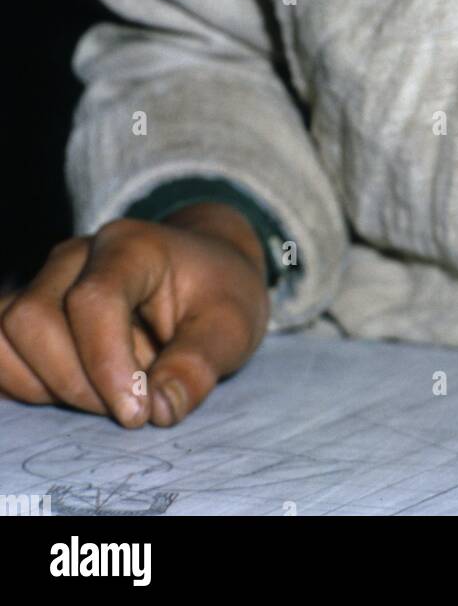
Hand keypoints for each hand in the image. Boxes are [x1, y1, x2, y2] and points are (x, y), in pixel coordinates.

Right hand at [0, 207, 270, 427]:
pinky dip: (28, 384)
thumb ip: (198, 365)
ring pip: (6, 337)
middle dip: (77, 383)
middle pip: (34, 320)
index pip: (93, 301)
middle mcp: (76, 256)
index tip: (139, 413)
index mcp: (131, 247)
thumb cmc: (217, 295)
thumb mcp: (233, 327)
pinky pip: (0, 352)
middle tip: (131, 405)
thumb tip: (160, 410)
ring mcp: (46, 281)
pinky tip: (78, 390)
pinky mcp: (31, 312)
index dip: (106, 365)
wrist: (204, 273)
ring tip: (105, 392)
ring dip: (48, 385)